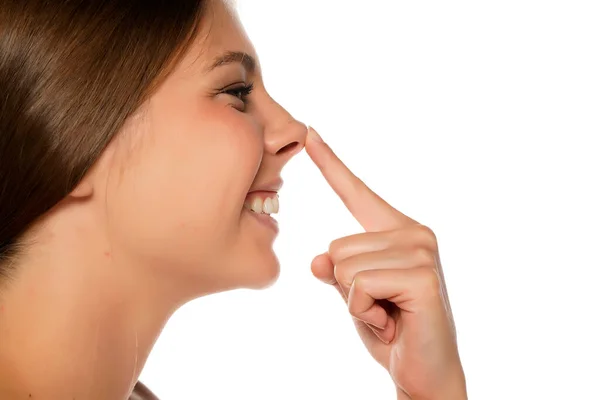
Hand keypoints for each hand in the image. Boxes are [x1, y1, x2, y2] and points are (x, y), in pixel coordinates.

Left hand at [305, 127, 465, 399]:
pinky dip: (364, 312)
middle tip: (380, 306)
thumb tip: (319, 259)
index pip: (355, 192)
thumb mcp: (352, 295)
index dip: (330, 163)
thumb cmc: (390, 329)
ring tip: (387, 313)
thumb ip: (337, 270)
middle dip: (346, 287)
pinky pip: (358, 286)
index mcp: (397, 230)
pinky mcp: (421, 275)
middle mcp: (414, 232)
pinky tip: (392, 322)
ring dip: (356, 302)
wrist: (424, 371)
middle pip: (335, 246)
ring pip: (343, 266)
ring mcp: (421, 251)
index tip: (309, 133)